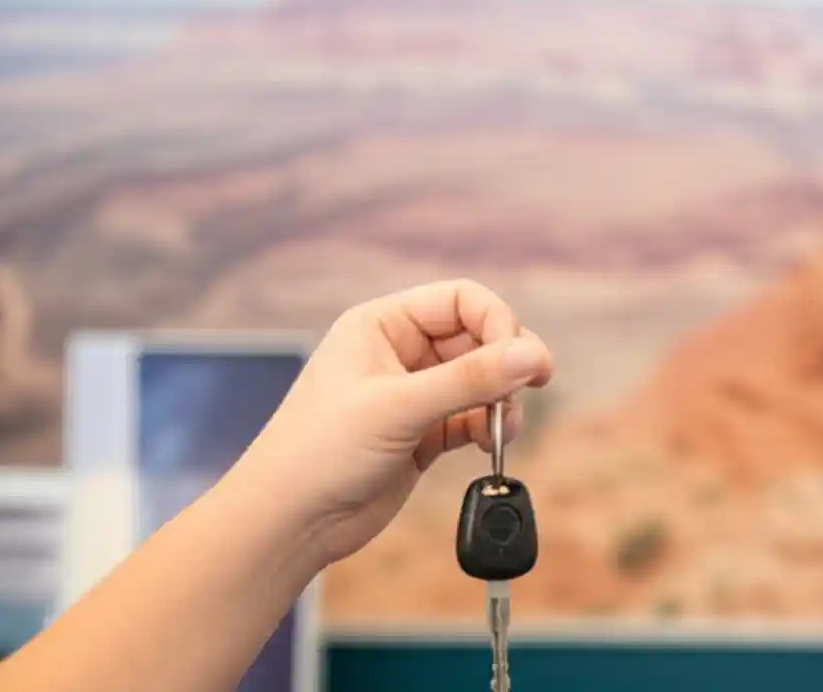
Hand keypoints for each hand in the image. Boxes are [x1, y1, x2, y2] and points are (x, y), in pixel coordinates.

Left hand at [230, 279, 553, 565]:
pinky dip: (489, 427)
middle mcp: (399, 351)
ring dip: (501, 401)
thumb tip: (533, 354)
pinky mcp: (423, 433)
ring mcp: (413, 394)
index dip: (498, 322)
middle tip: (525, 392)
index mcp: (382, 324)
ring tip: (501, 430)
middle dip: (505, 366)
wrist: (289, 522)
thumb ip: (470, 380)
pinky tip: (490, 444)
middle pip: (479, 338)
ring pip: (481, 380)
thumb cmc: (319, 452)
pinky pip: (473, 416)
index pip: (462, 299)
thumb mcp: (399, 408)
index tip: (519, 360)